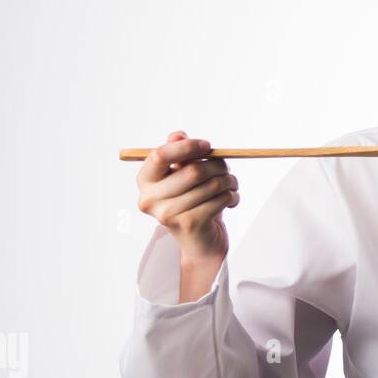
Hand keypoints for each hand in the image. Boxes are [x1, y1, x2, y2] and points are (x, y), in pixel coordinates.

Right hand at [135, 130, 239, 263]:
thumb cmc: (192, 202)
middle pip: (193, 170)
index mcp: (145, 181)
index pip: (160, 155)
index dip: (187, 147)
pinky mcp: (189, 224)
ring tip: (231, 185)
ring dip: (229, 181)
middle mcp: (150, 199)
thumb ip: (179, 154)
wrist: (199, 241)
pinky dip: (232, 196)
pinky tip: (231, 199)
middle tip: (227, 169)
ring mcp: (168, 214)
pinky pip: (221, 199)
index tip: (207, 145)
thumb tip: (177, 135)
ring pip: (212, 184)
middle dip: (218, 166)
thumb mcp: (183, 175)